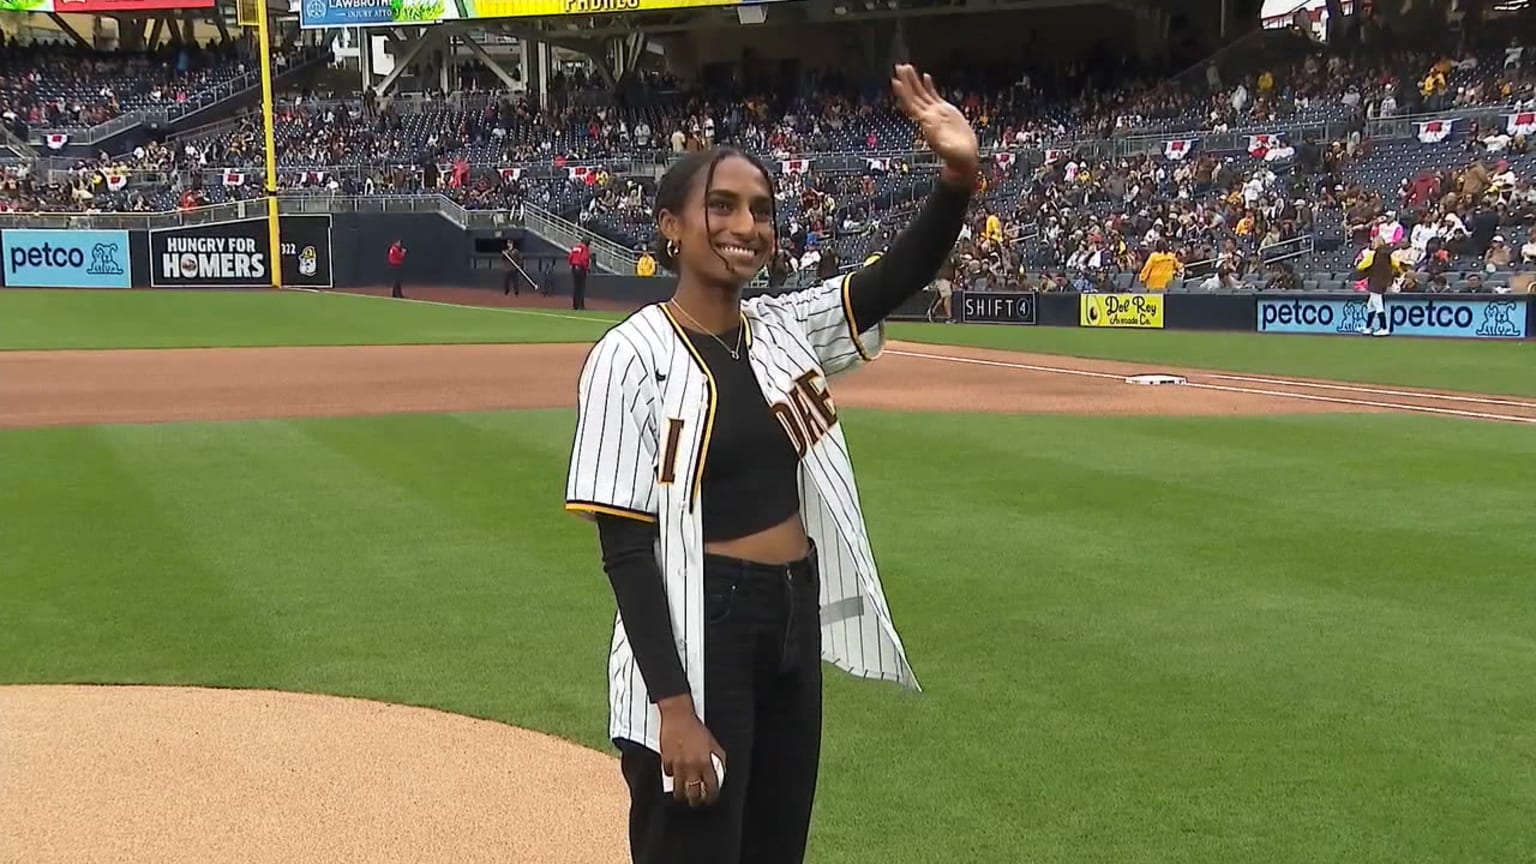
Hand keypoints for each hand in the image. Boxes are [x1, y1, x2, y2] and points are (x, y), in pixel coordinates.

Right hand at [657, 695, 725, 807]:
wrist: (678, 717)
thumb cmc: (696, 728)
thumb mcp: (713, 743)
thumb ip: (718, 758)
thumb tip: (721, 770)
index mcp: (705, 762)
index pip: (710, 786)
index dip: (712, 796)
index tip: (711, 798)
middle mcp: (691, 766)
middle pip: (693, 793)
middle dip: (696, 800)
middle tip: (697, 802)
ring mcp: (677, 765)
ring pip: (678, 789)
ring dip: (682, 795)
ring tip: (684, 796)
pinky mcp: (665, 761)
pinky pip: (668, 775)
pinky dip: (671, 777)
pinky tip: (674, 776)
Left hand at [890, 64, 978, 186]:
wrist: (965, 157)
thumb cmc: (957, 156)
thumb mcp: (949, 149)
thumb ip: (939, 140)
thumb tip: (928, 129)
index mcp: (927, 123)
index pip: (911, 105)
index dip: (903, 94)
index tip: (896, 82)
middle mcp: (928, 116)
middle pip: (913, 96)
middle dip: (906, 81)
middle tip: (899, 67)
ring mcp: (935, 113)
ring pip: (922, 93)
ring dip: (914, 81)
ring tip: (907, 67)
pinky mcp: (945, 111)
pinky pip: (934, 95)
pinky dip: (929, 86)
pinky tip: (926, 76)